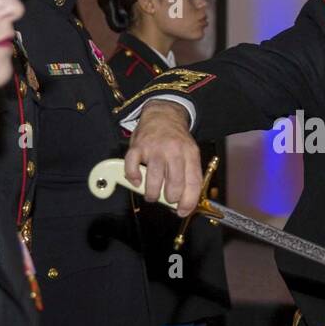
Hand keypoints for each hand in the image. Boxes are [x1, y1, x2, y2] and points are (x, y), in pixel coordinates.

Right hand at [123, 100, 202, 216]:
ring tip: (152, 194)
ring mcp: (154, 148)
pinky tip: (137, 181)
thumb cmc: (177, 139)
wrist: (163, 114)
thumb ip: (189, 174)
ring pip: (153, 181)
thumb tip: (185, 202)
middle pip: (174, 185)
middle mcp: (173, 151)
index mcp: (190, 154)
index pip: (192, 183)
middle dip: (170, 198)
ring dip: (152, 194)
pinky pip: (132, 168)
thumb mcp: (190, 153)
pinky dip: (133, 179)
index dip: (188, 202)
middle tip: (167, 199)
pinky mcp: (137, 147)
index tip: (183, 211)